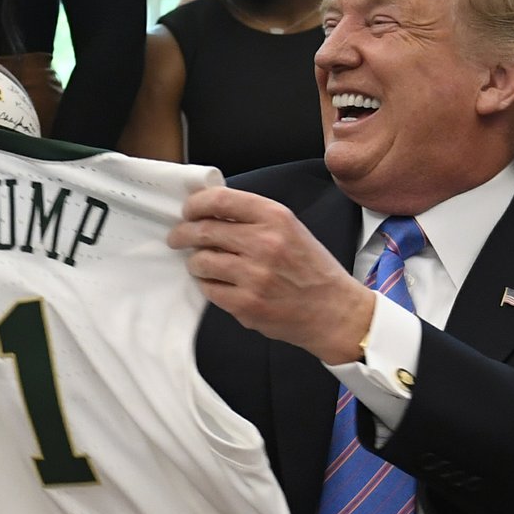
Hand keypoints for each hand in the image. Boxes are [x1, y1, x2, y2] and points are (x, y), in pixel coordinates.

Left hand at [167, 186, 375, 363]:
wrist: (335, 312)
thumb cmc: (312, 270)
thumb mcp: (291, 229)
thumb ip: (254, 218)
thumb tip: (210, 210)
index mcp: (276, 218)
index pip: (220, 200)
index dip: (195, 204)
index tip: (188, 210)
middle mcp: (265, 244)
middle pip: (203, 230)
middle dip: (182, 233)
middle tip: (177, 237)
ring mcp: (254, 276)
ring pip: (201, 261)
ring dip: (195, 262)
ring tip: (201, 264)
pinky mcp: (247, 305)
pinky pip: (209, 289)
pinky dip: (208, 285)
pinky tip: (217, 284)